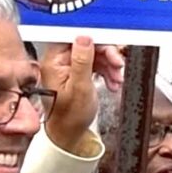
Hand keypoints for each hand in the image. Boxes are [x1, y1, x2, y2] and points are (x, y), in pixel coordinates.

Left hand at [40, 36, 124, 152]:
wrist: (70, 134)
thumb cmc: (70, 117)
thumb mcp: (80, 88)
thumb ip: (82, 61)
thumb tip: (84, 38)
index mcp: (54, 62)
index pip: (73, 38)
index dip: (93, 38)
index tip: (108, 44)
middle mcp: (59, 62)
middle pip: (86, 45)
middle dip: (105, 55)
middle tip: (118, 64)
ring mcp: (68, 68)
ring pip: (94, 55)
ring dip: (109, 65)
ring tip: (116, 79)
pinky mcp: (77, 73)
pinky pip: (96, 65)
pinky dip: (107, 72)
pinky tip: (112, 82)